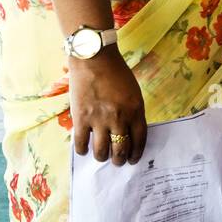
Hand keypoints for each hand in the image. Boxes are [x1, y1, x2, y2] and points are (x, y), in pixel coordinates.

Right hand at [70, 46, 146, 165]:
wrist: (94, 59)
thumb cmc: (116, 72)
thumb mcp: (133, 92)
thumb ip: (133, 111)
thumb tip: (129, 131)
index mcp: (135, 110)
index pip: (139, 139)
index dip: (136, 152)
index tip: (133, 159)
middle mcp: (119, 118)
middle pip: (121, 148)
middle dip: (120, 159)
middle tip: (118, 161)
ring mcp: (99, 120)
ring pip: (102, 150)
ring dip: (102, 157)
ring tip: (102, 157)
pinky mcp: (81, 119)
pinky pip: (81, 143)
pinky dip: (83, 150)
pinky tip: (84, 150)